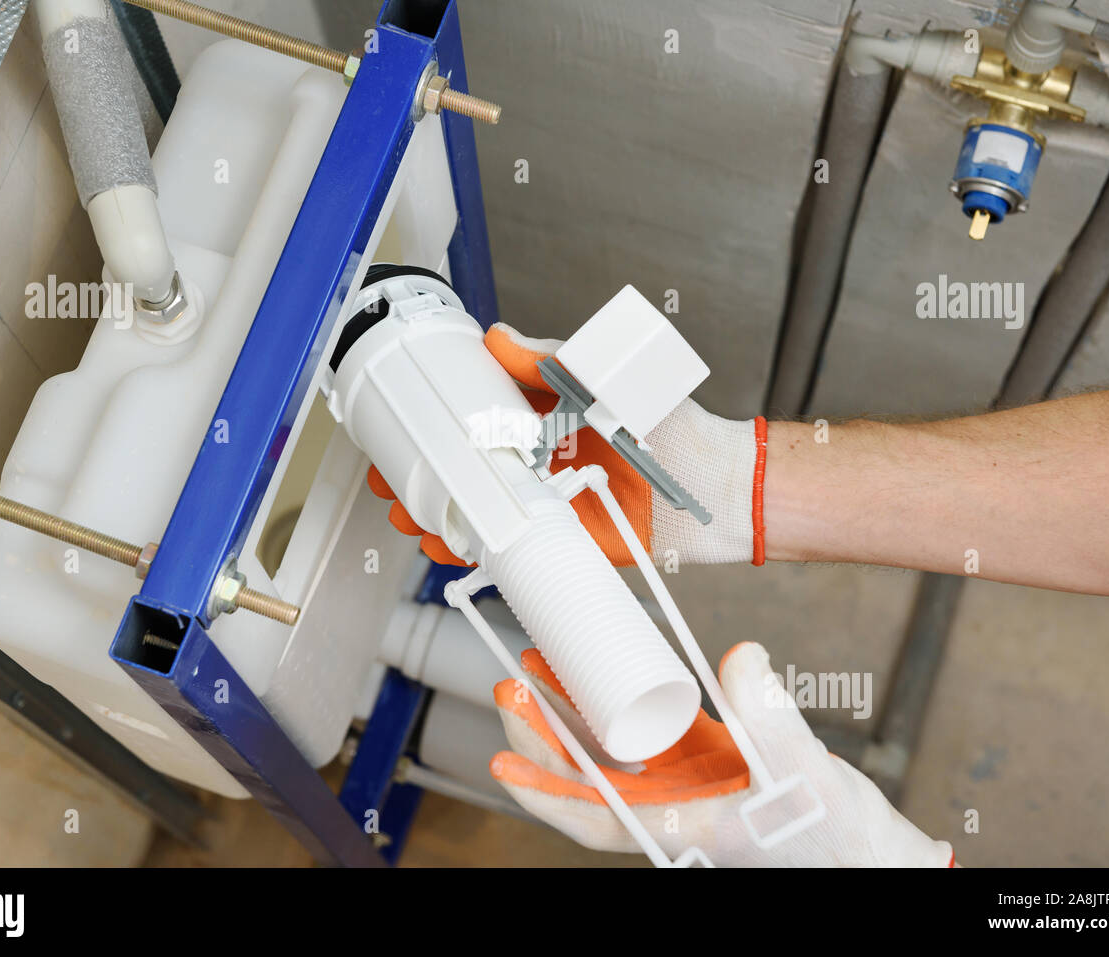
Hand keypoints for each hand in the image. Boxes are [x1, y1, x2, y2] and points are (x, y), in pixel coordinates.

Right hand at [367, 322, 767, 566]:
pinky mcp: (561, 538)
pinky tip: (449, 549)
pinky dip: (477, 549)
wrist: (718, 492)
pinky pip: (510, 545)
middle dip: (423, 474)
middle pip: (466, 466)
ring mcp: (547, 499)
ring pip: (480, 507)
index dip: (433, 420)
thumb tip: (496, 338)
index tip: (398, 423)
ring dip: (440, 514)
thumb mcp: (605, 381)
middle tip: (391, 479)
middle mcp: (541, 458)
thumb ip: (549, 361)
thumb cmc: (675, 429)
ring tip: (409, 516)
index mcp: (546, 414)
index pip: (475, 414)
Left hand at [488, 641, 954, 866]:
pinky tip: (610, 667)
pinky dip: (631, 700)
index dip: (544, 792)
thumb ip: (769, 720)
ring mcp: (691, 786)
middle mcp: (674, 809)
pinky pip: (658, 730)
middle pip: (589, 776)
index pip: (593, 816)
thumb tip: (741, 659)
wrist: (877, 858)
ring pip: (615, 749)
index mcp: (681, 829)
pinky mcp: (716, 764)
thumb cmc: (838, 846)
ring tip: (543, 668)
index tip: (502, 765)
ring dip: (578, 711)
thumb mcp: (802, 779)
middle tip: (512, 688)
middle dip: (545, 735)